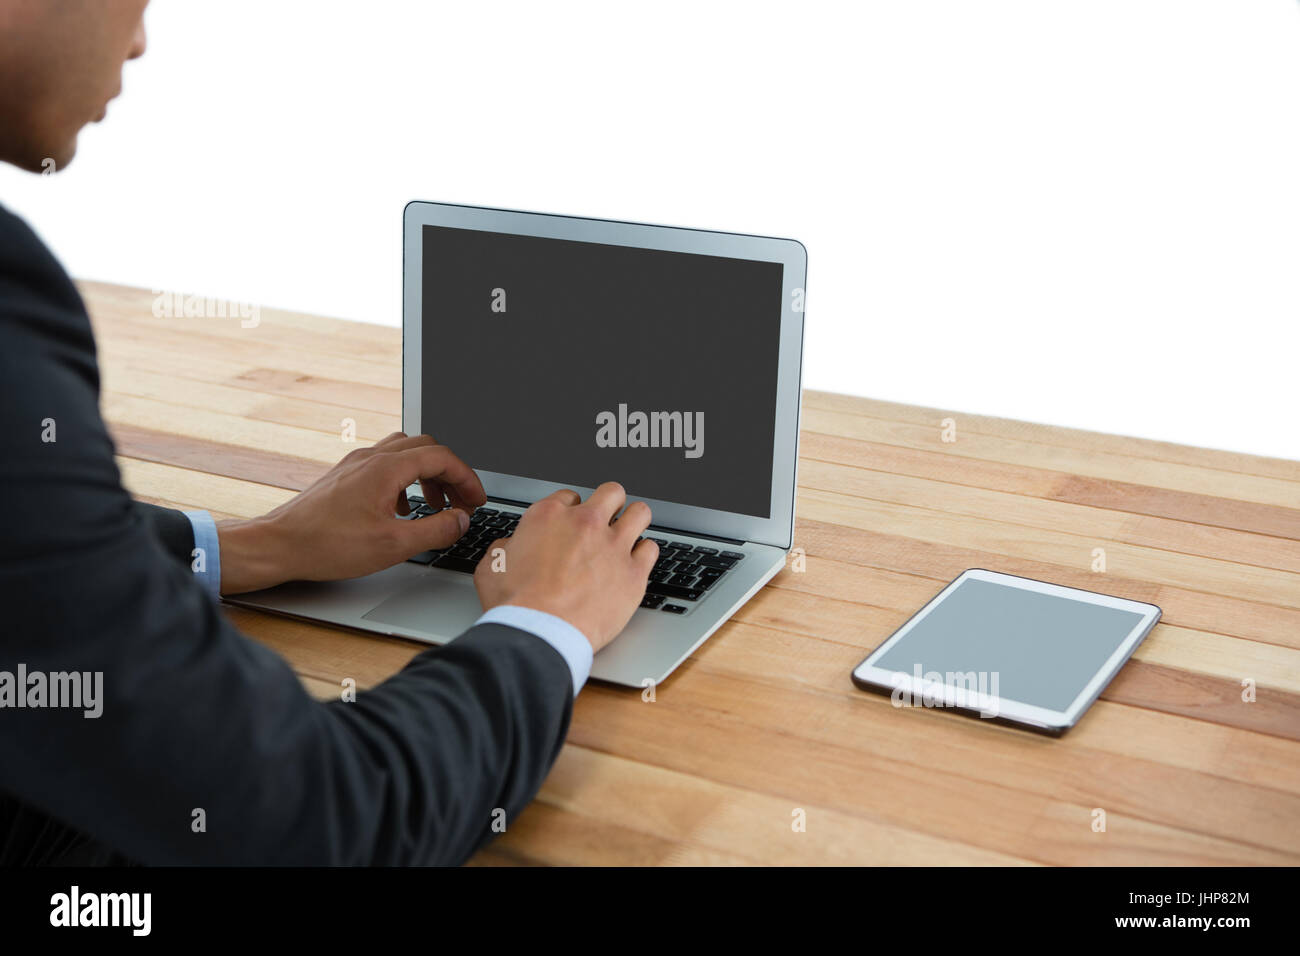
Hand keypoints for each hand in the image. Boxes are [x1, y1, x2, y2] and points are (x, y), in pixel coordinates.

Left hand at [217, 433, 485, 593]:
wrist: (279, 545)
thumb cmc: (327, 545)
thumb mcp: (393, 545)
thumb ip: (435, 530)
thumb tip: (460, 520)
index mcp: (386, 468)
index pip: (441, 457)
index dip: (466, 478)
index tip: (476, 499)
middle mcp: (371, 457)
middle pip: (426, 447)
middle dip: (450, 473)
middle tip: (462, 500)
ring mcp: (355, 463)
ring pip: (405, 452)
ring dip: (427, 474)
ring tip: (435, 505)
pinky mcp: (345, 475)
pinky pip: (385, 464)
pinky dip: (404, 480)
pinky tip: (402, 509)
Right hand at [473, 482, 657, 652]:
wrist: (541, 634)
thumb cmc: (516, 605)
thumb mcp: (492, 566)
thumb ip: (506, 547)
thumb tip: (510, 547)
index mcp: (549, 517)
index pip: (570, 497)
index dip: (571, 511)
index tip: (572, 525)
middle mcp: (585, 524)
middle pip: (611, 493)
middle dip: (609, 504)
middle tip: (606, 521)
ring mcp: (613, 546)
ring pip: (640, 513)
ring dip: (634, 522)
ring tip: (629, 535)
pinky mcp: (633, 573)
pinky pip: (652, 548)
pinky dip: (645, 554)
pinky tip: (636, 563)